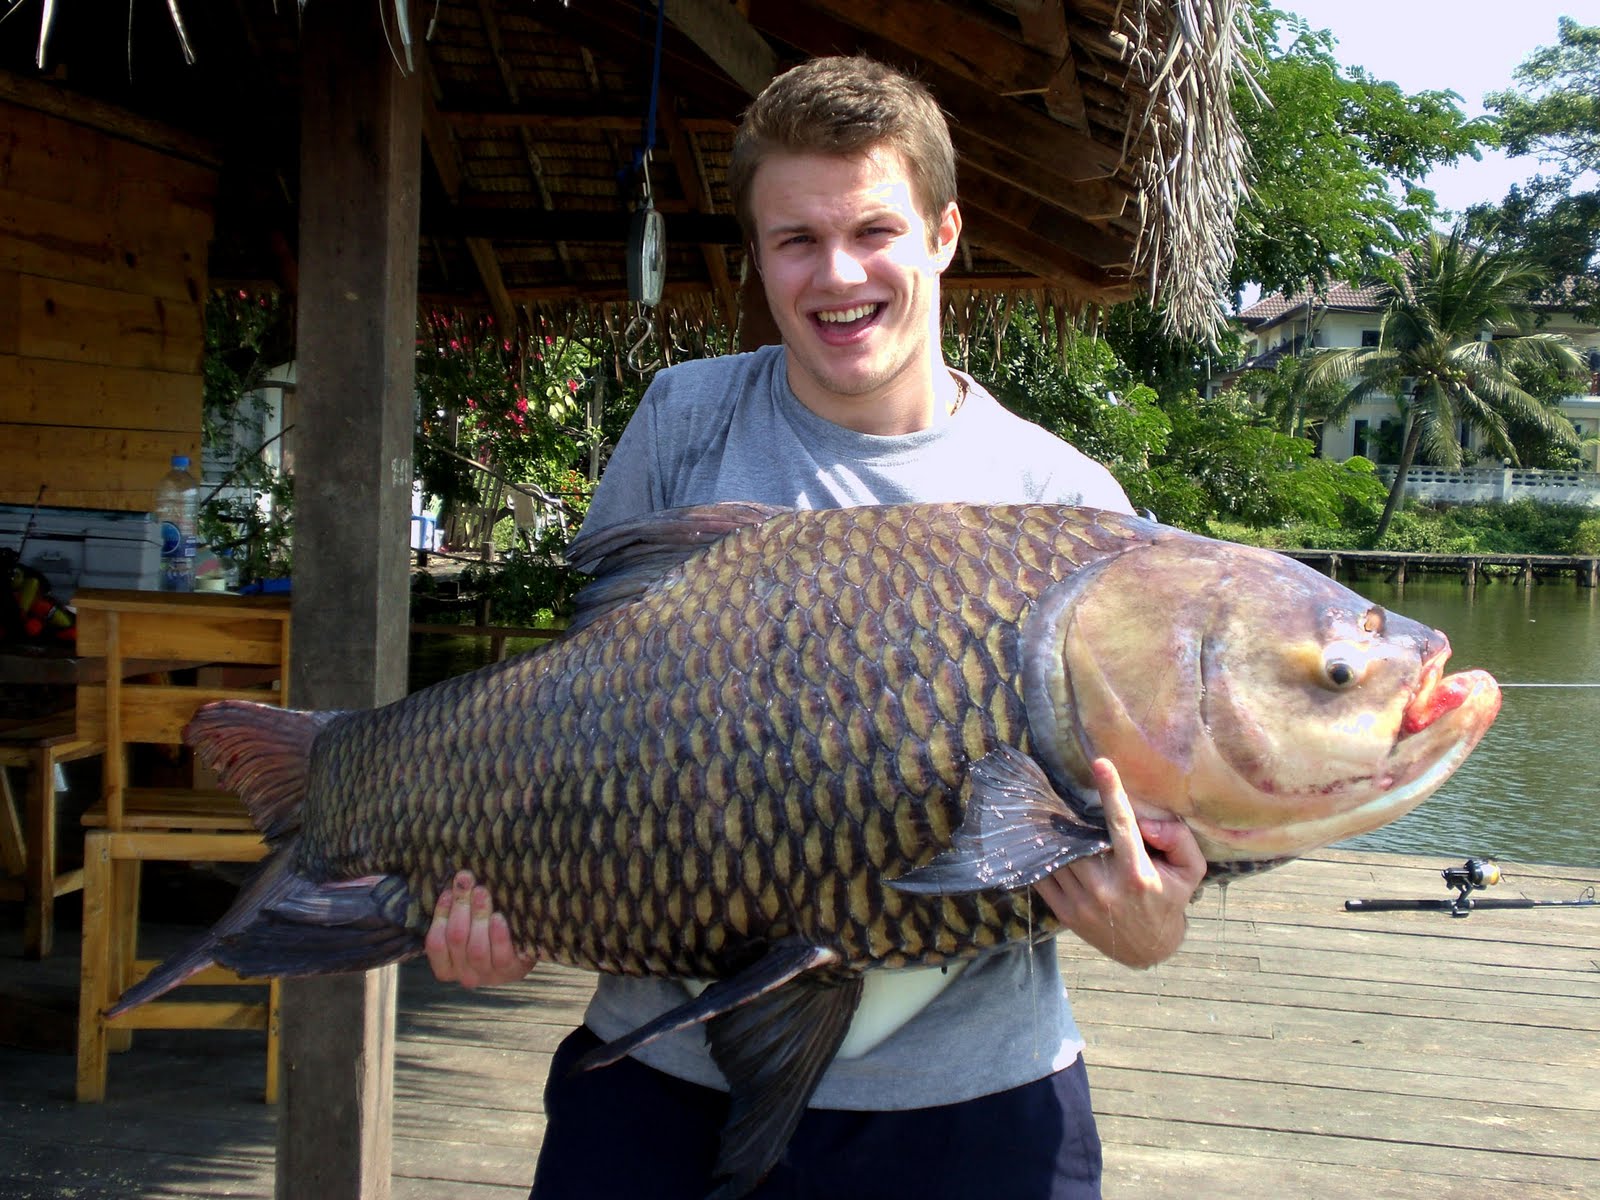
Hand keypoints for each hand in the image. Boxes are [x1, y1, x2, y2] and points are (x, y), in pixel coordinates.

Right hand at [425, 870, 537, 987]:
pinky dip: (497, 935)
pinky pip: (500, 955)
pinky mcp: (509, 972)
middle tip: (466, 881)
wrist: (522, 954)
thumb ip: (458, 913)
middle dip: (460, 906)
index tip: (448, 892)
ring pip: (476, 948)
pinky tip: (498, 917)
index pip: (435, 943)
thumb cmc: (488, 936)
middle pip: (456, 939)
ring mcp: (487, 976)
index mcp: (446, 967)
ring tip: (481, 893)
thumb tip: (458, 880)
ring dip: (478, 916)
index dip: (440, 915)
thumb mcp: (468, 928)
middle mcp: (463, 975)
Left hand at [1034, 758, 1206, 968]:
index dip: (1111, 792)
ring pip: (1059, 855)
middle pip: (1080, 838)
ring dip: (1053, 831)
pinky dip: (1042, 856)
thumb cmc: (1169, 899)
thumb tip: (1147, 821)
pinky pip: (1044, 877)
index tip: (1101, 764)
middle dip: (1070, 811)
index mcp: (1137, 874)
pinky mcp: (1065, 913)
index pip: (1122, 825)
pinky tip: (1040, 839)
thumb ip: (1178, 838)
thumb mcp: (1191, 870)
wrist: (1148, 949)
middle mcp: (1106, 888)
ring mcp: (1082, 902)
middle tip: (1058, 787)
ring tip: (1044, 808)